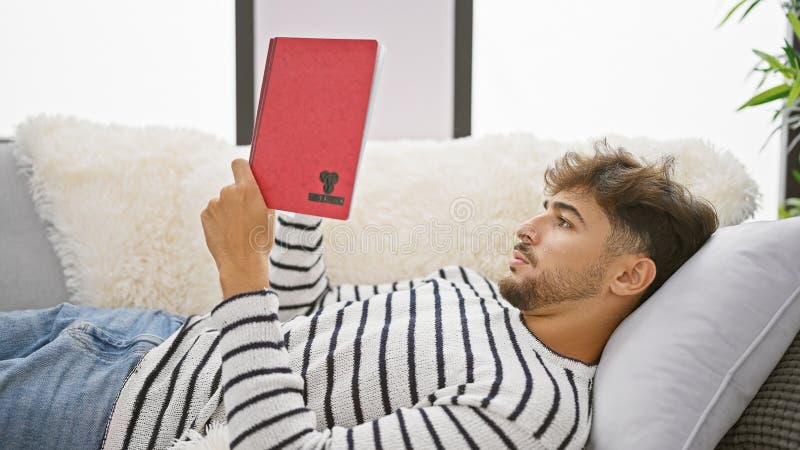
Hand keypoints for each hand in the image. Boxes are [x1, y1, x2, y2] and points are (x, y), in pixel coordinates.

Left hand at [201, 158, 275, 295]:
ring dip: (228, 211)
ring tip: (237, 229)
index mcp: (248, 189)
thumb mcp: (269, 215)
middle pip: (232, 188)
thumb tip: (257, 190)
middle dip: (238, 198)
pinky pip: (214, 213)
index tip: (244, 175)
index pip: (239, 164)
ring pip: (223, 202)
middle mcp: (228, 192)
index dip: (242, 169)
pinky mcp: (205, 215)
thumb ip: (260, 197)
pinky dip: (219, 220)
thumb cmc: (260, 240)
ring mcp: (214, 204)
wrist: (242, 263)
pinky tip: (228, 233)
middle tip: (246, 216)